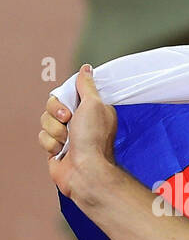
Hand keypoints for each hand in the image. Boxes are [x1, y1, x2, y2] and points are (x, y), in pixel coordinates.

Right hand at [39, 64, 118, 200]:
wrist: (85, 170)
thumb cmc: (94, 140)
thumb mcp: (94, 104)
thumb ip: (87, 85)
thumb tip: (86, 69)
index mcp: (91, 109)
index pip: (66, 94)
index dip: (63, 99)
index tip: (70, 106)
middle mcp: (80, 121)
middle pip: (52, 106)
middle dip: (56, 114)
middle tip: (68, 122)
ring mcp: (67, 135)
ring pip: (45, 121)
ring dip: (55, 131)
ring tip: (68, 141)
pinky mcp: (56, 147)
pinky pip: (43, 137)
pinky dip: (51, 143)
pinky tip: (62, 151)